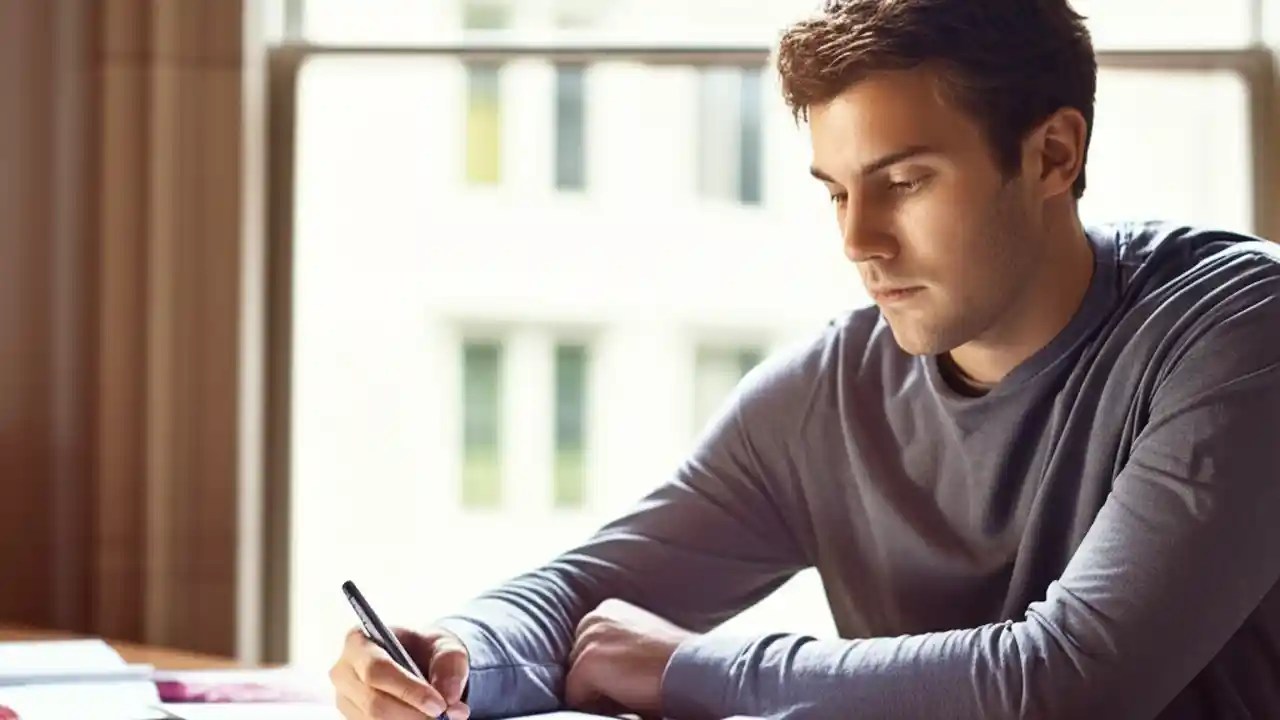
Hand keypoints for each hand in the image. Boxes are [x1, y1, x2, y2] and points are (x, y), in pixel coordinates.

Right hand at [330, 626, 470, 719]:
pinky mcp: (352, 718)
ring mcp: (344, 699)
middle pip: (374, 703)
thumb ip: (450, 666)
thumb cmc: (425, 648)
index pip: (377, 670)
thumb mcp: (444, 646)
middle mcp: (343, 672)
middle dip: (413, 715)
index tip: (438, 705)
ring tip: (441, 718)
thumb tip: (450, 697)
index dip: (408, 691)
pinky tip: (423, 719)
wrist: (416, 661)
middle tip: (445, 717)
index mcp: (358, 641)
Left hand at [565, 599, 696, 716]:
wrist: (692, 668)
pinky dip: (595, 706)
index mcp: (609, 608)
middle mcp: (595, 617)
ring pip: (575, 679)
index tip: (626, 676)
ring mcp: (589, 639)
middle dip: (595, 677)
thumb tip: (605, 669)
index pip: (586, 645)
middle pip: (576, 660)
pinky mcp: (587, 663)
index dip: (603, 667)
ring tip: (628, 692)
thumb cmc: (675, 660)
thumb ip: (619, 642)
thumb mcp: (642, 637)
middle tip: (627, 686)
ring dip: (596, 691)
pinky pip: (575, 696)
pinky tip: (624, 700)